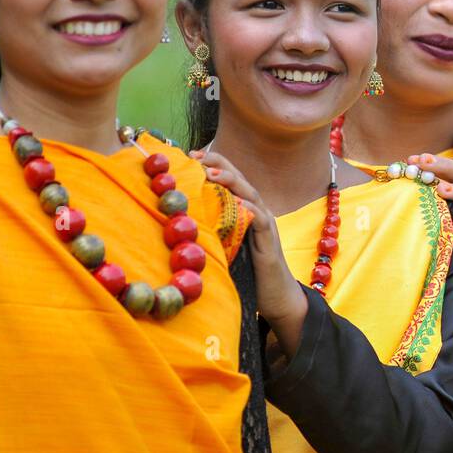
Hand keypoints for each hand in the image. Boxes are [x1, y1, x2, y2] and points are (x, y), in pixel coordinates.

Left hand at [191, 148, 307, 355]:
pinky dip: (250, 207)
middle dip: (218, 163)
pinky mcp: (269, 240)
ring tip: (212, 173)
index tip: (188, 156)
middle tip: (196, 155)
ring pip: (250, 192)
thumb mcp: (223, 246)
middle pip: (239, 177)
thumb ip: (208, 230)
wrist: (276, 297)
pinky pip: (261, 218)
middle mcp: (256, 210)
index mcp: (243, 209)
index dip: (210, 164)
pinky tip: (237, 201)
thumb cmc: (246, 273)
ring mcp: (265, 223)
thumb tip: (176, 221)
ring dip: (231, 180)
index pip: (227, 178)